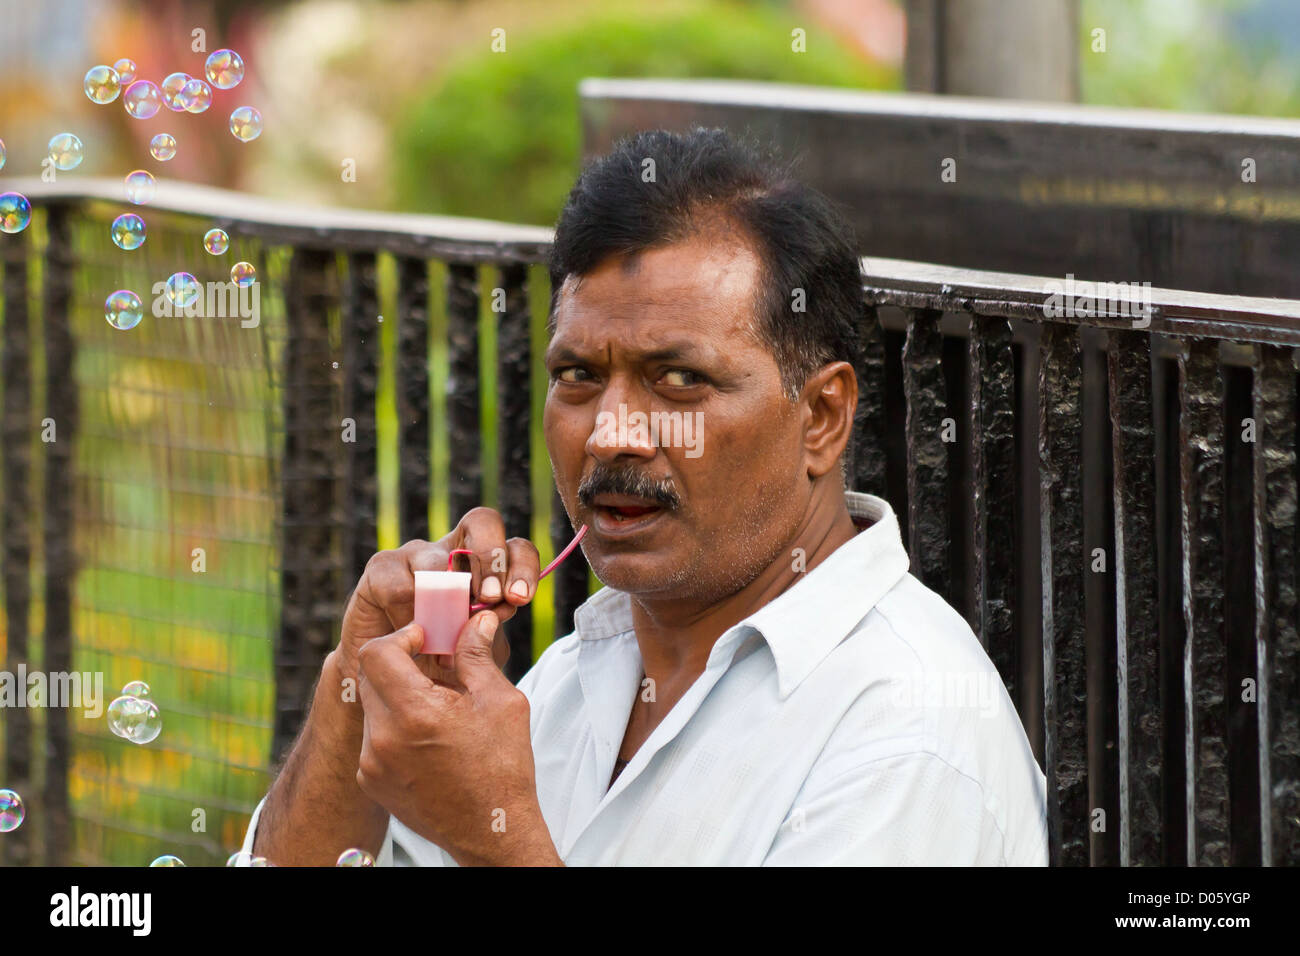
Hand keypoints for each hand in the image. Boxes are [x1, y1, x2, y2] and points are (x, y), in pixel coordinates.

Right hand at [336, 507, 540, 687]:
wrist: (388, 683)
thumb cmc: (440, 663)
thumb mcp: (477, 655)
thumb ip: (492, 633)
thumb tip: (501, 609)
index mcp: (487, 568)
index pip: (515, 548)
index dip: (522, 566)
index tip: (519, 599)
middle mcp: (453, 551)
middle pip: (483, 523)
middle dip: (491, 558)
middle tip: (490, 597)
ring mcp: (416, 555)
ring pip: (437, 560)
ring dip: (445, 602)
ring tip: (445, 641)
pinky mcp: (381, 568)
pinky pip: (399, 584)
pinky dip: (409, 616)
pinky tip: (413, 639)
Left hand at [354, 611, 561, 865]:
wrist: (491, 830)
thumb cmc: (502, 767)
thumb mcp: (499, 701)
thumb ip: (477, 655)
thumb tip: (476, 619)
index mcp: (414, 713)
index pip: (377, 652)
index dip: (401, 637)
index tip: (425, 639)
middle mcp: (383, 739)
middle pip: (370, 675)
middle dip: (399, 662)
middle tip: (433, 667)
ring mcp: (371, 763)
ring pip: (371, 704)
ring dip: (396, 694)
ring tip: (435, 707)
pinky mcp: (370, 780)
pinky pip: (373, 735)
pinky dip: (394, 724)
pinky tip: (427, 736)